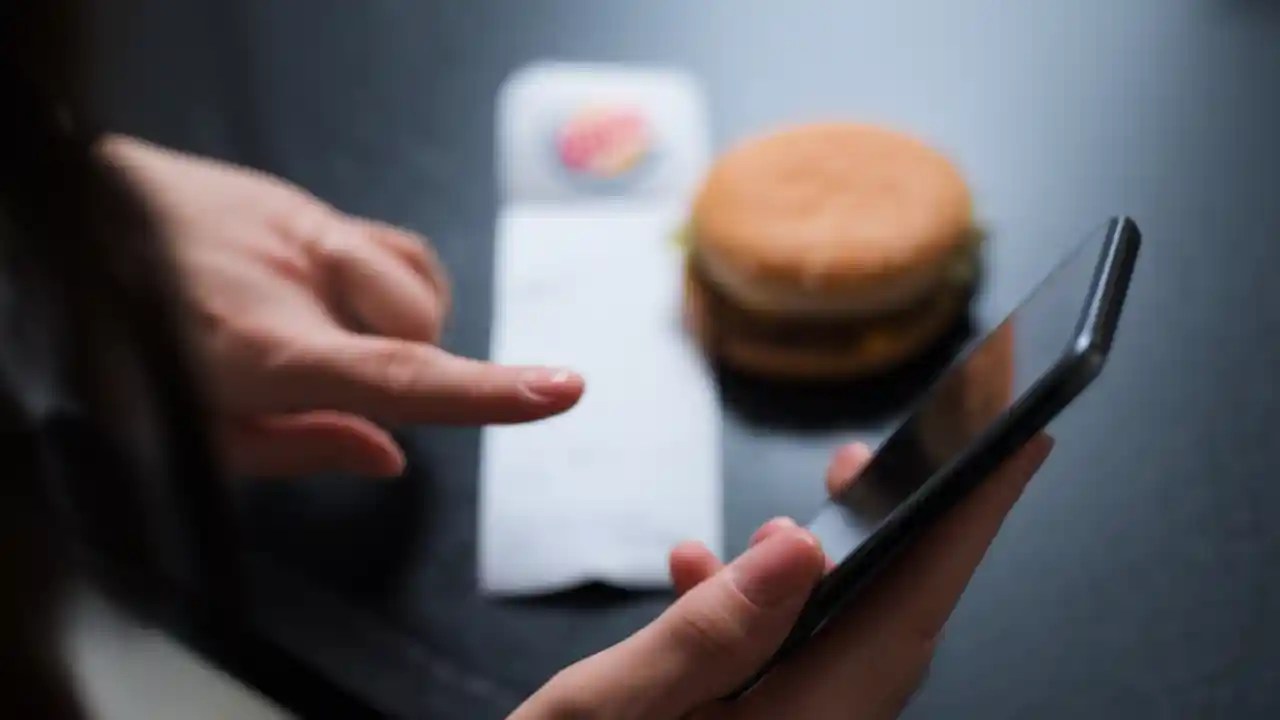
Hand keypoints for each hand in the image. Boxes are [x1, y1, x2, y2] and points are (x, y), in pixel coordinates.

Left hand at [100, 136, 583, 477]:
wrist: (80, 216)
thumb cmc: (128, 339)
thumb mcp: (192, 430)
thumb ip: (298, 449)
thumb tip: (392, 456)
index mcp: (261, 350)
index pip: (396, 376)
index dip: (484, 391)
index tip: (561, 391)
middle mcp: (296, 280)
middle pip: (418, 331)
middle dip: (402, 369)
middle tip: (324, 380)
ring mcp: (308, 229)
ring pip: (418, 288)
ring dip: (401, 327)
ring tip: (334, 335)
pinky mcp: (312, 204)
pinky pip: (397, 251)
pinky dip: (396, 288)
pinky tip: (350, 299)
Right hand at [513, 436, 1053, 718]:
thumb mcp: (607, 714)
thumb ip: (705, 637)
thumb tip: (796, 550)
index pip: (907, 616)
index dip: (968, 525)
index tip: (1015, 447)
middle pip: (883, 625)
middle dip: (888, 532)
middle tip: (864, 461)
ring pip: (829, 644)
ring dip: (808, 576)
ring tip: (769, 524)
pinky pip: (777, 668)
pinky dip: (748, 618)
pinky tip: (692, 578)